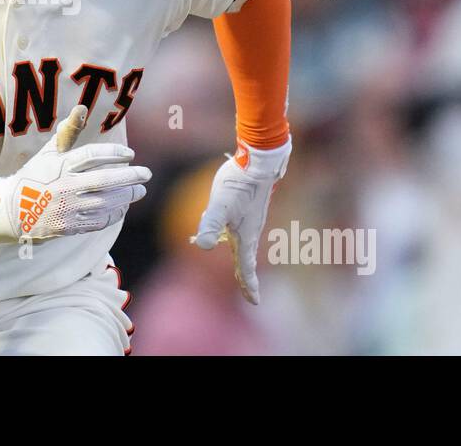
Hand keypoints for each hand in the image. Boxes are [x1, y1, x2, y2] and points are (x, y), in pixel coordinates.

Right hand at [0, 105, 150, 242]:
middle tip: (147, 173)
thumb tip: (82, 108)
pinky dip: (114, 214)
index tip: (129, 153)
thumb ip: (68, 132)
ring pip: (105, 202)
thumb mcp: (48, 153)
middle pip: (104, 180)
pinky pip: (97, 220)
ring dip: (127, 196)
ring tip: (140, 190)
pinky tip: (123, 207)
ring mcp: (66, 208)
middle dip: (130, 176)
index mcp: (59, 165)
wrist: (12, 210)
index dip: (113, 152)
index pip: (91, 155)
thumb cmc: (36, 176)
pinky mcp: (67, 227)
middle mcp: (63, 186)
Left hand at [190, 137, 290, 304]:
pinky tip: (220, 225)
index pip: (246, 266)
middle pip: (247, 258)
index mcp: (246, 235)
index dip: (249, 284)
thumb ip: (210, 224)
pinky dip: (233, 237)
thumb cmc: (239, 183)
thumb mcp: (220, 204)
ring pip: (243, 243)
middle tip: (248, 290)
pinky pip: (240, 229)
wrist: (258, 160)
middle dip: (246, 275)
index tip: (255, 302)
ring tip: (232, 262)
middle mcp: (251, 229)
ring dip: (239, 256)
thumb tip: (202, 246)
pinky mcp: (249, 207)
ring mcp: (251, 218)